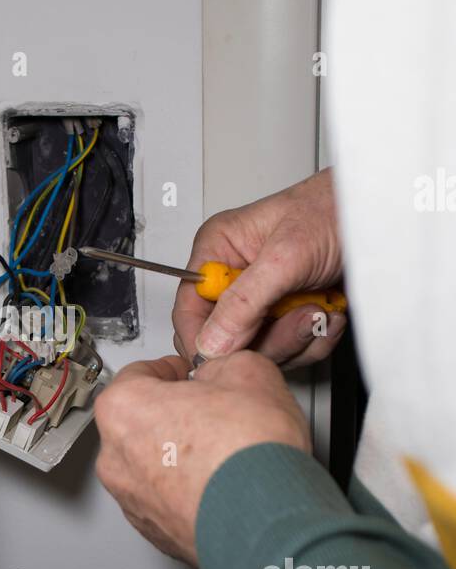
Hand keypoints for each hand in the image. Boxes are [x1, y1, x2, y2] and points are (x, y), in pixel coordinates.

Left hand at [94, 351, 310, 563]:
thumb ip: (221, 365)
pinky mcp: (153, 533)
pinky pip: (165, 501)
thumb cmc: (249, 454)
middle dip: (172, 416)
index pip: (138, 374)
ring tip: (222, 453)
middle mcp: (115, 457)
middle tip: (210, 413)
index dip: (171, 370)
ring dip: (177, 457)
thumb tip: (222, 374)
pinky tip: (221, 485)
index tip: (187, 374)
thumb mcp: (248, 372)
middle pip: (139, 423)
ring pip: (150, 466)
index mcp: (123, 408)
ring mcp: (131, 500)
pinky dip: (186, 492)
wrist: (266, 522)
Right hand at [172, 169, 344, 367]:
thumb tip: (212, 340)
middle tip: (301, 317)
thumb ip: (245, 301)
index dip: (204, 339)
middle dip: (270, 337)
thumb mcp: (286, 255)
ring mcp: (265, 300)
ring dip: (299, 337)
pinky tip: (330, 312)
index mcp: (218, 251)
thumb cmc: (335, 210)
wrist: (380, 215)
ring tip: (321, 308)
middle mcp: (237, 278)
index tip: (226, 358)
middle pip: (227, 338)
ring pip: (262, 349)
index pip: (189, 310)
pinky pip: (292, 349)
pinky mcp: (290, 316)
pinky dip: (317, 338)